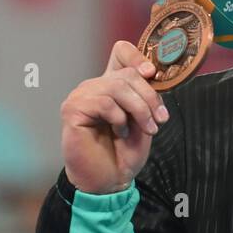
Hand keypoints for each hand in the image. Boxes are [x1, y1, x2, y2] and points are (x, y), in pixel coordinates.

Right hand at [60, 41, 169, 194]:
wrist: (109, 180)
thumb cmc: (125, 152)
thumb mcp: (145, 120)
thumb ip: (146, 96)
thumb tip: (149, 72)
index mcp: (112, 85)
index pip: (121, 52)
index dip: (137, 56)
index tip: (152, 73)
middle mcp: (95, 86)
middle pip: (127, 73)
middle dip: (149, 96)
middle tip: (160, 119)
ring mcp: (81, 96)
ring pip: (118, 86)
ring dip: (139, 109)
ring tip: (147, 128)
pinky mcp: (73, 109)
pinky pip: (105, 102)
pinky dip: (120, 118)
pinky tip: (119, 132)